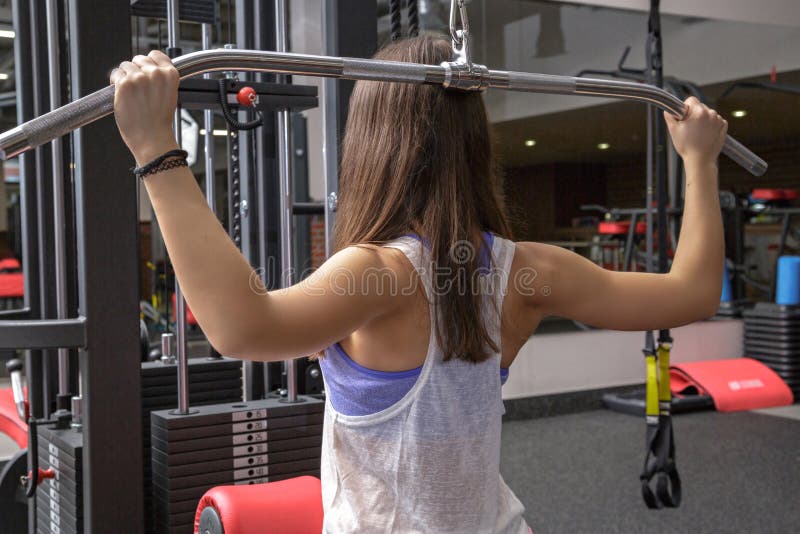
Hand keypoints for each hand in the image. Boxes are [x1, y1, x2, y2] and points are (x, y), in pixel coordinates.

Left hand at [110, 50, 180, 165]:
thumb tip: (147, 67)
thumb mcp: (169, 95)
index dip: (149, 62)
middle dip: (136, 70)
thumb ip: (161, 79)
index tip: (146, 71)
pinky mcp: (124, 84)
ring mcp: (139, 78)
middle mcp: (155, 73)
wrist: (152, 139)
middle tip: (138, 88)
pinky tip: (121, 94)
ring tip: (130, 93)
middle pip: (139, 59)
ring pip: (126, 65)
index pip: (156, 55)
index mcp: (170, 75)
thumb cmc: (159, 122)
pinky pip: (115, 74)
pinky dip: (115, 82)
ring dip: (125, 76)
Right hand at [664, 97, 727, 167]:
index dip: (685, 107)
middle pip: (700, 106)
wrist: (700, 160)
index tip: (683, 118)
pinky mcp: (723, 127)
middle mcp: (711, 113)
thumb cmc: (687, 146)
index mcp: (699, 112)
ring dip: (703, 120)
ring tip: (697, 133)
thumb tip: (668, 110)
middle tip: (689, 128)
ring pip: (708, 114)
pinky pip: (716, 120)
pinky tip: (705, 135)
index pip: (691, 100)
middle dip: (694, 114)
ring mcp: (719, 120)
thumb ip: (670, 117)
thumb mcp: (673, 131)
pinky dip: (711, 125)